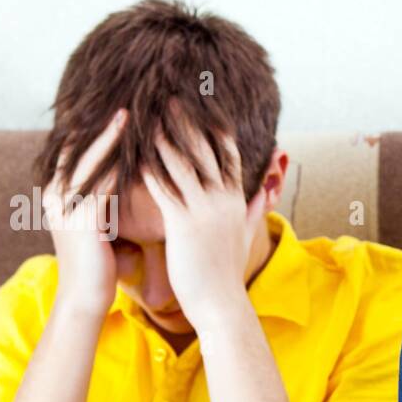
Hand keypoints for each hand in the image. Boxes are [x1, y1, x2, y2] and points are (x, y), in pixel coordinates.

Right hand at [46, 109, 124, 316]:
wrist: (85, 300)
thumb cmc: (100, 265)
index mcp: (60, 192)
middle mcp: (57, 193)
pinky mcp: (82, 218)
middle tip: (127, 97)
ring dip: (111, 135)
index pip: (76, 148)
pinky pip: (104, 182)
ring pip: (90, 159)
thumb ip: (104, 199)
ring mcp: (66, 204)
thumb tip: (122, 179)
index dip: (96, 127)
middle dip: (102, 122)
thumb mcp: (100, 224)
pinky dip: (120, 162)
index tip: (122, 106)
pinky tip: (140, 149)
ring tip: (133, 112)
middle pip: (79, 145)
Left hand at [141, 121, 264, 332]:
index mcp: (235, 199)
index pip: (228, 154)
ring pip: (182, 163)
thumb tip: (270, 187)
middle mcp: (223, 199)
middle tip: (169, 96)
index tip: (202, 105)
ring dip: (163, 136)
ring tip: (146, 114)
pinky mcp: (183, 224)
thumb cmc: (227, 273)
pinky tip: (132, 152)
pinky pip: (163, 187)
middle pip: (204, 149)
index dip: (215, 128)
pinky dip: (147, 167)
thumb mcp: (247, 234)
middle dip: (187, 122)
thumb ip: (256, 206)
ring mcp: (204, 210)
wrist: (222, 304)